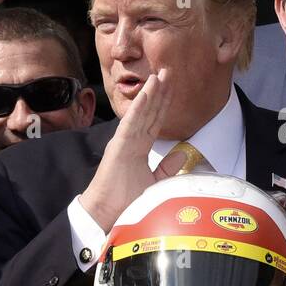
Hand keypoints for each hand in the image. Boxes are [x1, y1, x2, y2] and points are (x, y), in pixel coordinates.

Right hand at [78, 69, 186, 231]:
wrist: (104, 214)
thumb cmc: (123, 201)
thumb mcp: (153, 183)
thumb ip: (166, 168)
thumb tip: (181, 154)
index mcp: (138, 148)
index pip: (154, 121)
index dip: (163, 103)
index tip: (171, 87)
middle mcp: (130, 141)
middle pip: (149, 112)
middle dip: (159, 92)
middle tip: (168, 71)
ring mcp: (124, 142)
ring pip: (140, 113)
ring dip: (150, 93)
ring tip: (159, 75)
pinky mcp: (118, 147)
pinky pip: (131, 123)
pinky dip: (139, 108)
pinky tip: (146, 93)